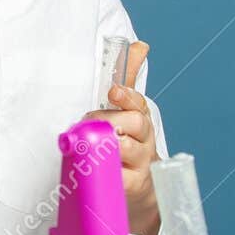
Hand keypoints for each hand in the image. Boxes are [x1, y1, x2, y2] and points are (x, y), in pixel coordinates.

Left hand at [81, 41, 160, 234]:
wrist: (139, 189)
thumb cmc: (126, 144)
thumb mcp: (125, 111)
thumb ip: (127, 77)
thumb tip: (140, 45)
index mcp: (140, 118)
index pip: (139, 103)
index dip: (127, 96)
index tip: (114, 91)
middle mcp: (144, 139)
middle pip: (136, 123)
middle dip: (110, 121)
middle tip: (90, 125)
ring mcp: (141, 163)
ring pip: (128, 149)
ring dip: (107, 144)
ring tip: (90, 145)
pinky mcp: (133, 186)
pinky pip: (122, 177)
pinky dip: (108, 171)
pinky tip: (95, 167)